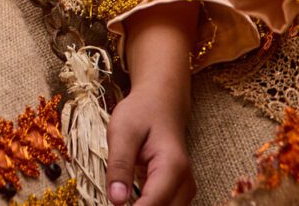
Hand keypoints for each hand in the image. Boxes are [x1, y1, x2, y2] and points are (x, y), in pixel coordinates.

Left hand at [106, 75, 193, 205]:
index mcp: (172, 167)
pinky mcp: (179, 192)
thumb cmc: (141, 113)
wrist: (161, 103)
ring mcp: (185, 190)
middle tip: (113, 199)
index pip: (153, 205)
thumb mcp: (122, 132)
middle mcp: (185, 183)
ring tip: (120, 196)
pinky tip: (128, 200)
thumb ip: (119, 166)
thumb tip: (116, 200)